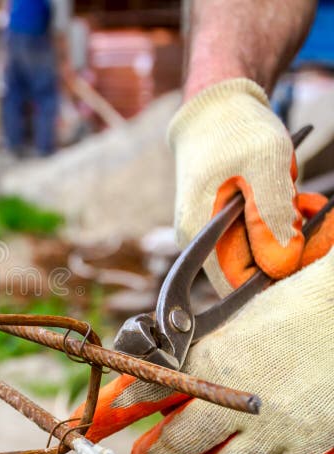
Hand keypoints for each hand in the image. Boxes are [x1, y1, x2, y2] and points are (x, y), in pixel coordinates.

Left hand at [71, 248, 333, 453]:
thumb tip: (157, 375)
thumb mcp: (229, 326)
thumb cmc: (286, 313)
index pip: (151, 389)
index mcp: (213, 361)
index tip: (112, 418)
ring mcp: (274, 428)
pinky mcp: (304, 446)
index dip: (126, 408)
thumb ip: (194, 355)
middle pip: (181, 443)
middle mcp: (238, 400)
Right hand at [169, 77, 329, 295]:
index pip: (240, 285)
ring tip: (305, 201)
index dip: (280, 274)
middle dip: (293, 251)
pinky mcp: (225, 225)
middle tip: (314, 213)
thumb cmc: (236, 130)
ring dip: (293, 236)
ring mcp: (211, 235)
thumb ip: (272, 218)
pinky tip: (294, 203)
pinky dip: (284, 226)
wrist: (216, 107)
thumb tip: (281, 266)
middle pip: (253, 273)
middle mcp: (200, 242)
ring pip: (261, 258)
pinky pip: (259, 241)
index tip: (308, 241)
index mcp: (199, 235)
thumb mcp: (264, 165)